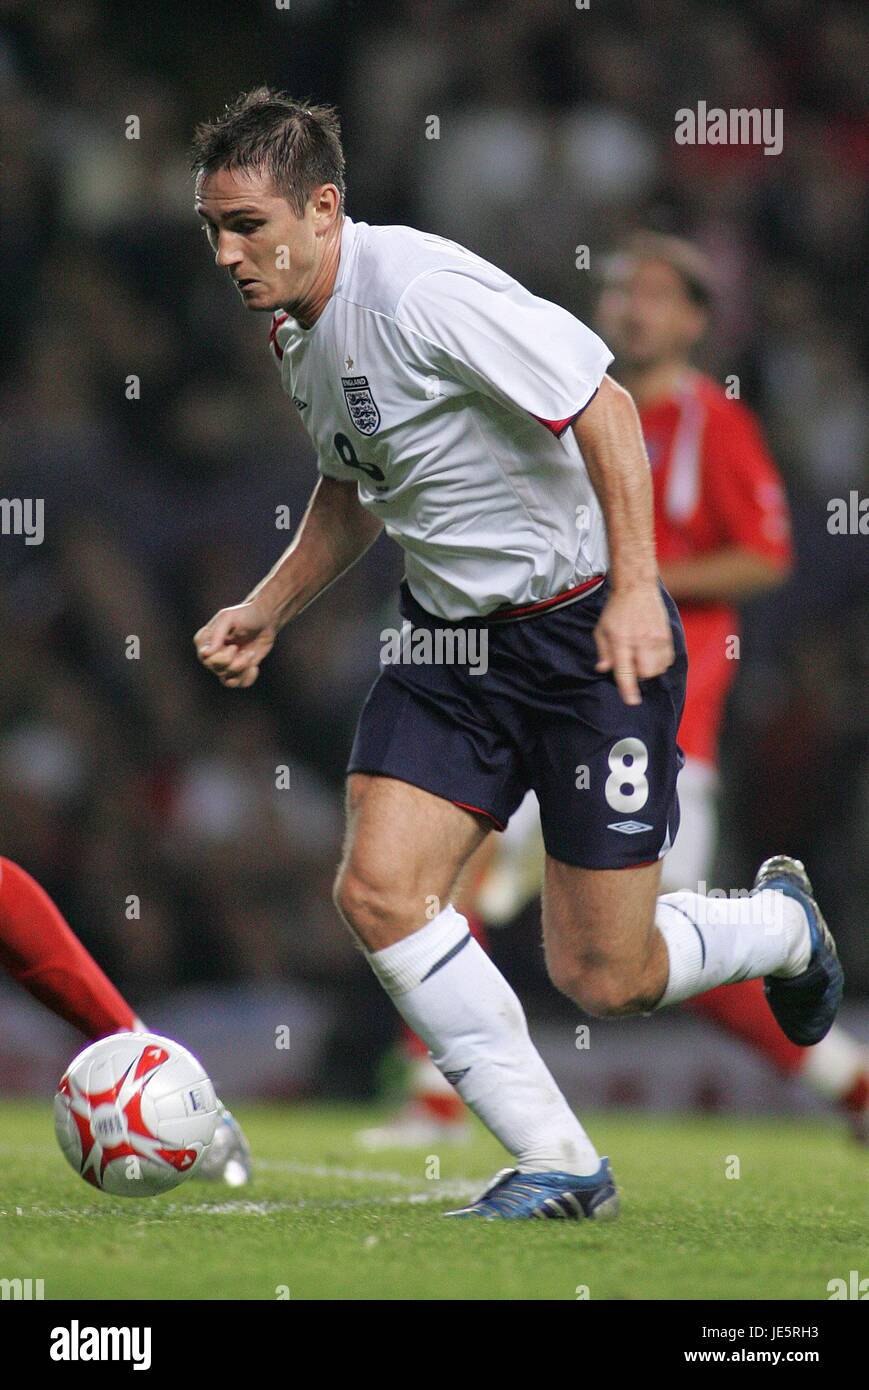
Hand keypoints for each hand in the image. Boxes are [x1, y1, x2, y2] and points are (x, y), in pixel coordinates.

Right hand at [193, 596, 278, 688]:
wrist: (265, 619)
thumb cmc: (244, 615)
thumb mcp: (228, 618)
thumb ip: (216, 635)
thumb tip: (205, 654)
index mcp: (204, 641)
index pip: (205, 659)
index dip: (220, 657)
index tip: (233, 646)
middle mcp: (212, 655)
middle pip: (217, 669)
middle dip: (234, 661)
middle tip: (241, 648)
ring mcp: (225, 664)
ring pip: (228, 681)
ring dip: (242, 669)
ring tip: (250, 654)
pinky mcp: (239, 670)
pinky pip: (240, 684)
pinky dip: (248, 677)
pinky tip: (255, 666)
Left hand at [594, 584, 674, 705]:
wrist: (636, 587)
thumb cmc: (616, 610)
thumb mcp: (601, 630)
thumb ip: (603, 652)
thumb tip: (603, 670)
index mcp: (621, 640)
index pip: (625, 670)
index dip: (628, 689)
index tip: (632, 701)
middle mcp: (640, 640)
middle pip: (646, 673)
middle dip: (640, 677)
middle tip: (632, 667)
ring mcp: (656, 638)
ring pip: (659, 668)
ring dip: (650, 670)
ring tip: (642, 658)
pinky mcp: (667, 635)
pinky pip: (667, 659)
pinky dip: (660, 662)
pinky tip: (652, 653)